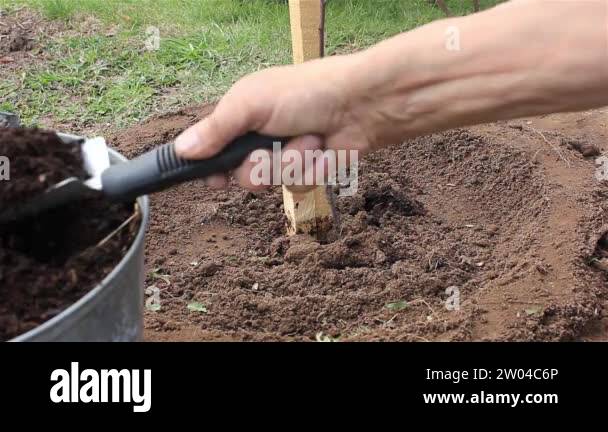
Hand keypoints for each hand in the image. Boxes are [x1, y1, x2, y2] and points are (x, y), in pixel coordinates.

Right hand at [174, 54, 374, 190]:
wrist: (361, 105)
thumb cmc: (305, 93)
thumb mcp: (251, 104)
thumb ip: (217, 128)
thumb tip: (182, 150)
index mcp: (242, 117)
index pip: (213, 151)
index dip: (212, 169)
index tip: (214, 179)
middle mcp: (261, 138)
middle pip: (241, 175)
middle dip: (259, 165)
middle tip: (271, 149)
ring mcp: (286, 155)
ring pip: (271, 183)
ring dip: (291, 164)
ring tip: (309, 140)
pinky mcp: (310, 170)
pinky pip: (299, 186)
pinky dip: (312, 170)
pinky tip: (325, 152)